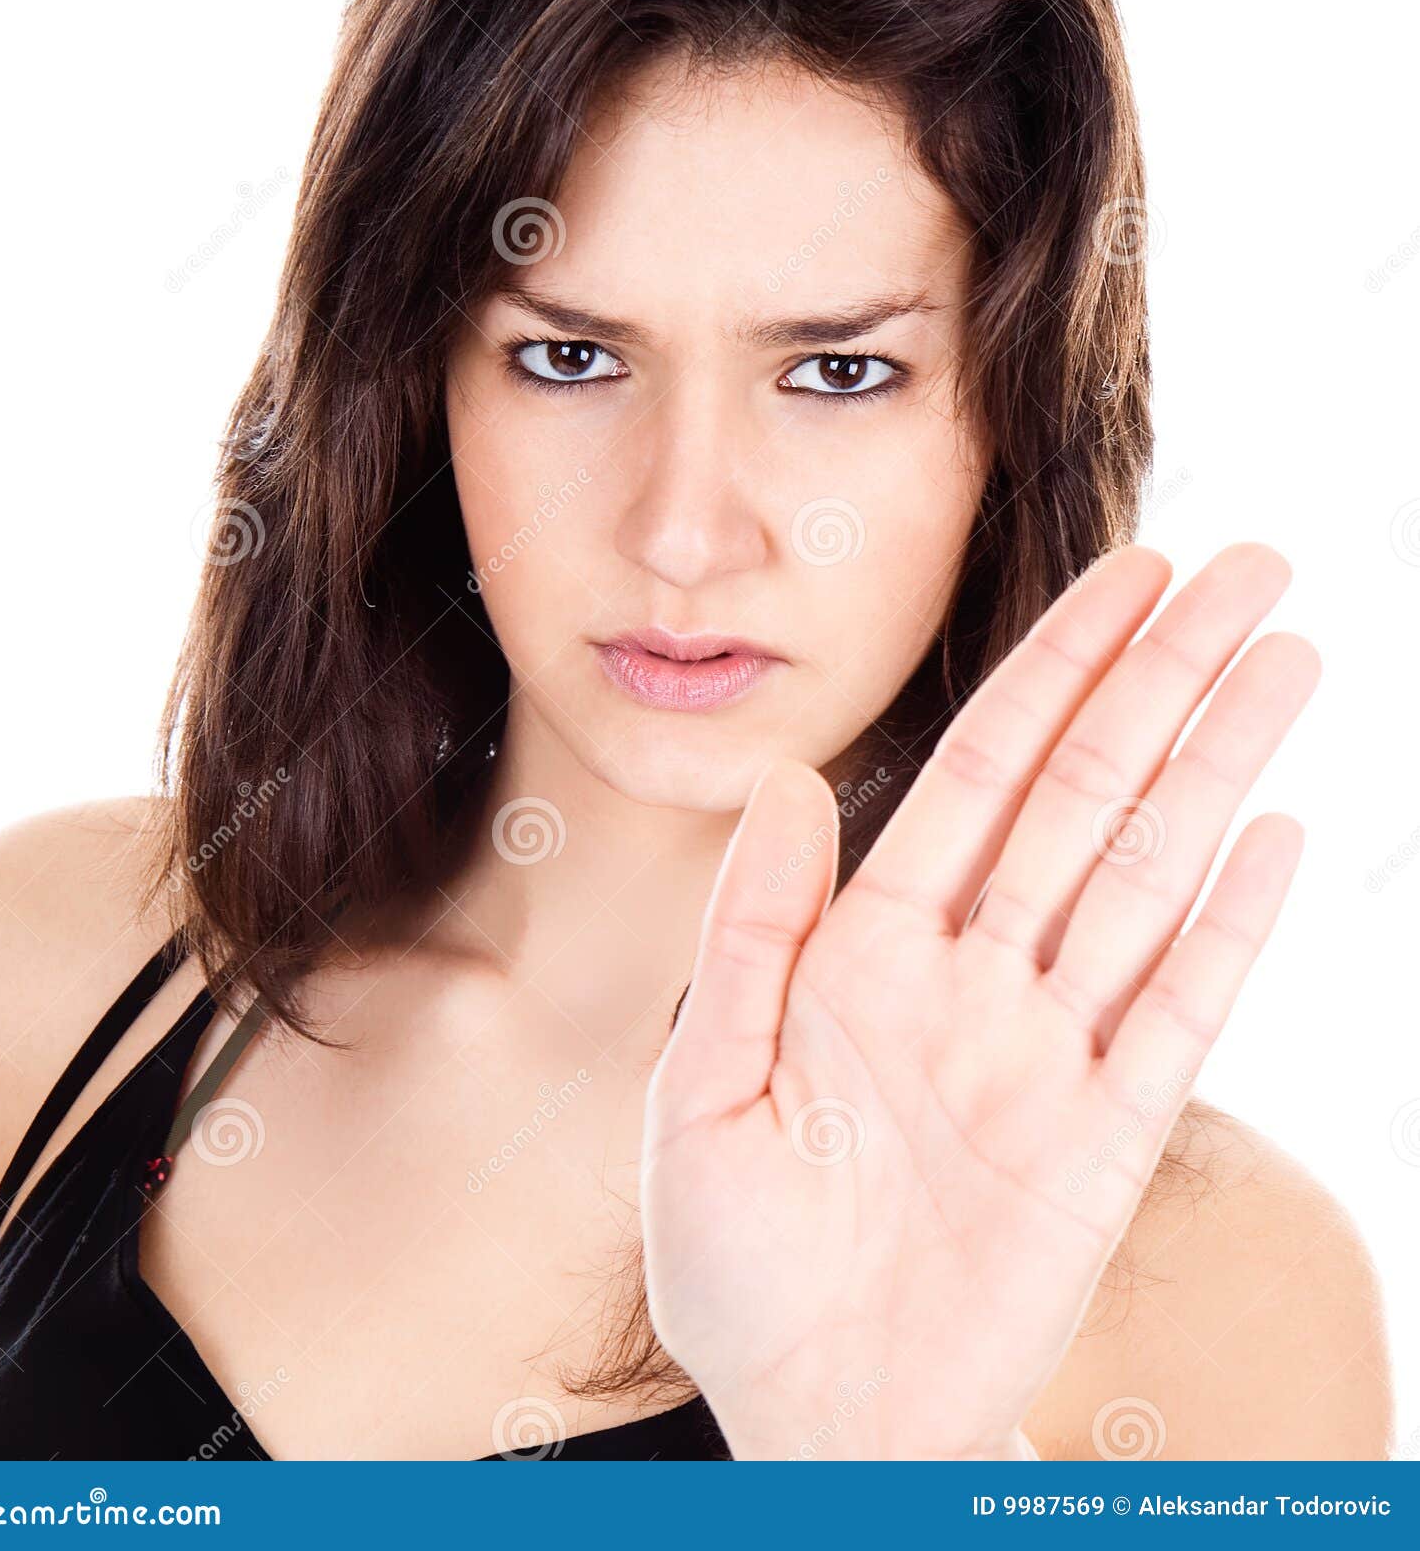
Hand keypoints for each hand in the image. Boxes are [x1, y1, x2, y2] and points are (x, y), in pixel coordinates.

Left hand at [639, 543, 1317, 1459]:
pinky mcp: (1107, 1146)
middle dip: (1163, 682)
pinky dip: (1230, 926)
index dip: (1052, 670)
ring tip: (1286, 659)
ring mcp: (1049, 1055)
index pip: (980, 773)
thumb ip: (752, 933)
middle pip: (1085, 798)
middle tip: (1249, 569)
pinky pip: (1181, 1015)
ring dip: (1218, 767)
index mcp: (868, 951)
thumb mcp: (701, 1086)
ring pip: (1148, 878)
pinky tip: (1277, 833)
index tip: (1126, 575)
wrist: (811, 1416)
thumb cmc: (736, 1261)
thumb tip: (793, 780)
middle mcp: (973, 980)